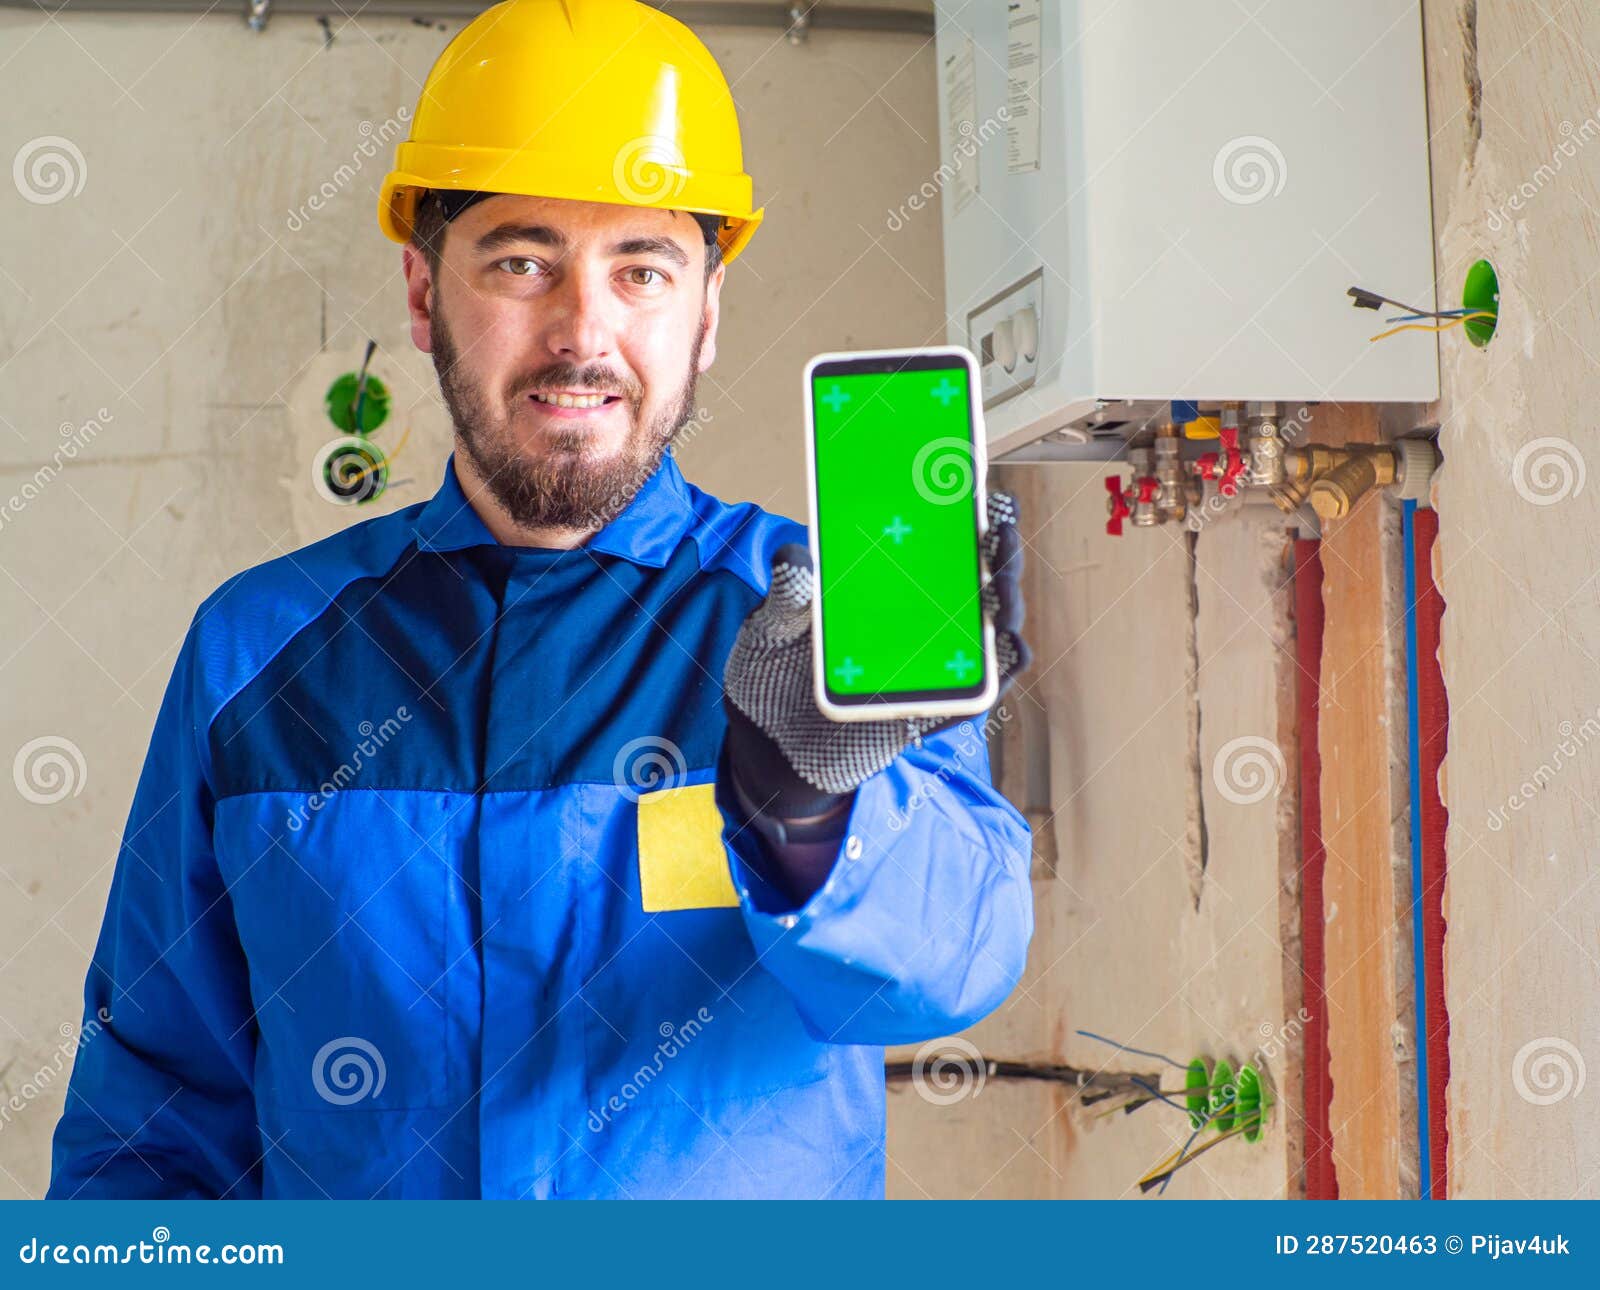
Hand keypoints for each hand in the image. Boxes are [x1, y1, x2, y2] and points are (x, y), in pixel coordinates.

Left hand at [721, 490, 1031, 819]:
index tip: (979, 491)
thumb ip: (786, 597)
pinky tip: (1010, 646)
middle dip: (998, 555)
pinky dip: (999, 671)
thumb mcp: (771, 628)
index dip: (964, 517)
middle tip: (999, 533)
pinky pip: (976, 692)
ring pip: (985, 632)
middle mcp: (913, 623)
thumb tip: (792, 556)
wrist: (765, 742)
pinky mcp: (927, 714)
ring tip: (1002, 587)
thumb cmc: (770, 674)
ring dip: (1005, 606)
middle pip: (973, 582)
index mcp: (881, 589)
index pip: (932, 545)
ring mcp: (925, 667)